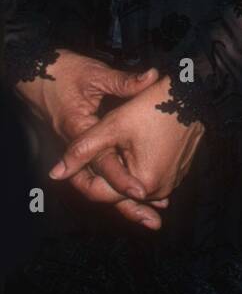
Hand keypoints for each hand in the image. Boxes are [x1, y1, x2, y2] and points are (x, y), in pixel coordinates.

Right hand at [15, 52, 169, 227]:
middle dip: (124, 204)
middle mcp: (76, 145)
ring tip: (151, 216)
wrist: (37, 72)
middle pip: (98, 185)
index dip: (121, 178)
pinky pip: (101, 172)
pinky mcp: (83, 148)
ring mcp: (78, 149)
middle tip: (150, 221)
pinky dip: (119, 184)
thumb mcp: (94, 74)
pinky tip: (141, 193)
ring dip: (124, 200)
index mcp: (78, 129)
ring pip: (100, 182)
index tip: (142, 191)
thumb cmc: (63, 72)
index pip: (101, 161)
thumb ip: (122, 81)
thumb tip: (151, 76)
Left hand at [50, 79, 203, 229]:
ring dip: (120, 172)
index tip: (68, 167)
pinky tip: (131, 151)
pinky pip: (150, 175)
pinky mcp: (177, 171)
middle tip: (89, 156)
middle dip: (102, 176)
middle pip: (118, 191)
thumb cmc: (153, 107)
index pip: (100, 194)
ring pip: (133, 182)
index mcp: (143, 182)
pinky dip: (137, 168)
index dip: (80, 181)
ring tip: (110, 153)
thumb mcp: (112, 126)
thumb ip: (82, 150)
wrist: (192, 93)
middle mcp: (160, 189)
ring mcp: (171, 181)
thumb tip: (55, 174)